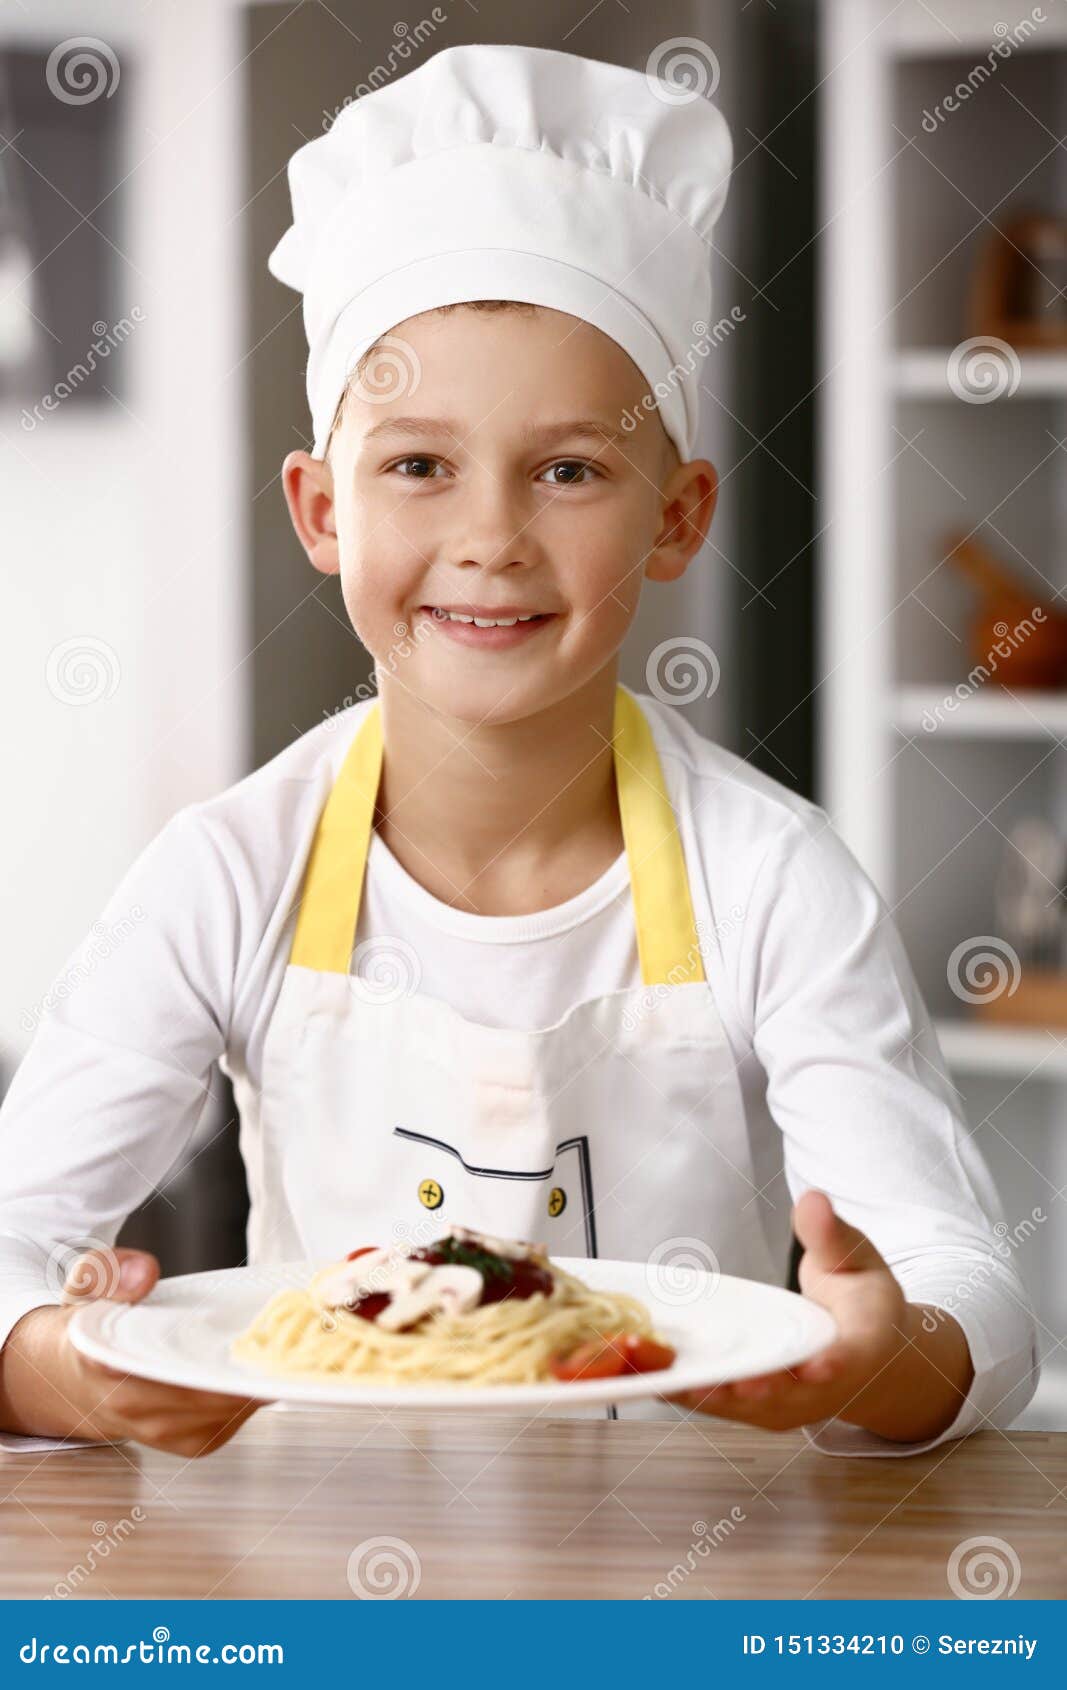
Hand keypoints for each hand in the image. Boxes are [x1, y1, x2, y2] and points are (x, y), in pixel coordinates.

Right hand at [0, 1246, 266, 1457]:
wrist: (69, 1380)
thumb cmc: (89, 1327)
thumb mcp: (85, 1286)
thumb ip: (106, 1272)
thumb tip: (144, 1272)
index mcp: (104, 1367)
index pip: (163, 1370)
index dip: (211, 1361)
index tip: (250, 1340)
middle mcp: (134, 1409)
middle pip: (210, 1395)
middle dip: (251, 1367)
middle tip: (291, 1335)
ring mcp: (164, 1433)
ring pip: (228, 1411)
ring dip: (259, 1380)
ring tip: (289, 1344)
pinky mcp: (191, 1442)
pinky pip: (232, 1420)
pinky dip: (255, 1393)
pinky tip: (272, 1364)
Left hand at [668, 1190, 973, 1441]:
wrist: (864, 1351)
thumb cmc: (861, 1300)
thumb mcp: (857, 1260)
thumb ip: (832, 1236)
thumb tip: (813, 1200)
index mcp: (858, 1352)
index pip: (842, 1362)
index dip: (826, 1368)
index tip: (811, 1367)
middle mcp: (817, 1391)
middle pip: (779, 1396)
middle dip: (743, 1390)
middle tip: (710, 1381)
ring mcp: (780, 1405)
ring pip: (735, 1405)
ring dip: (691, 1391)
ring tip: (648, 1372)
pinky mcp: (748, 1406)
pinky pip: (712, 1398)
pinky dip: (677, 1387)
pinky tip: (637, 1372)